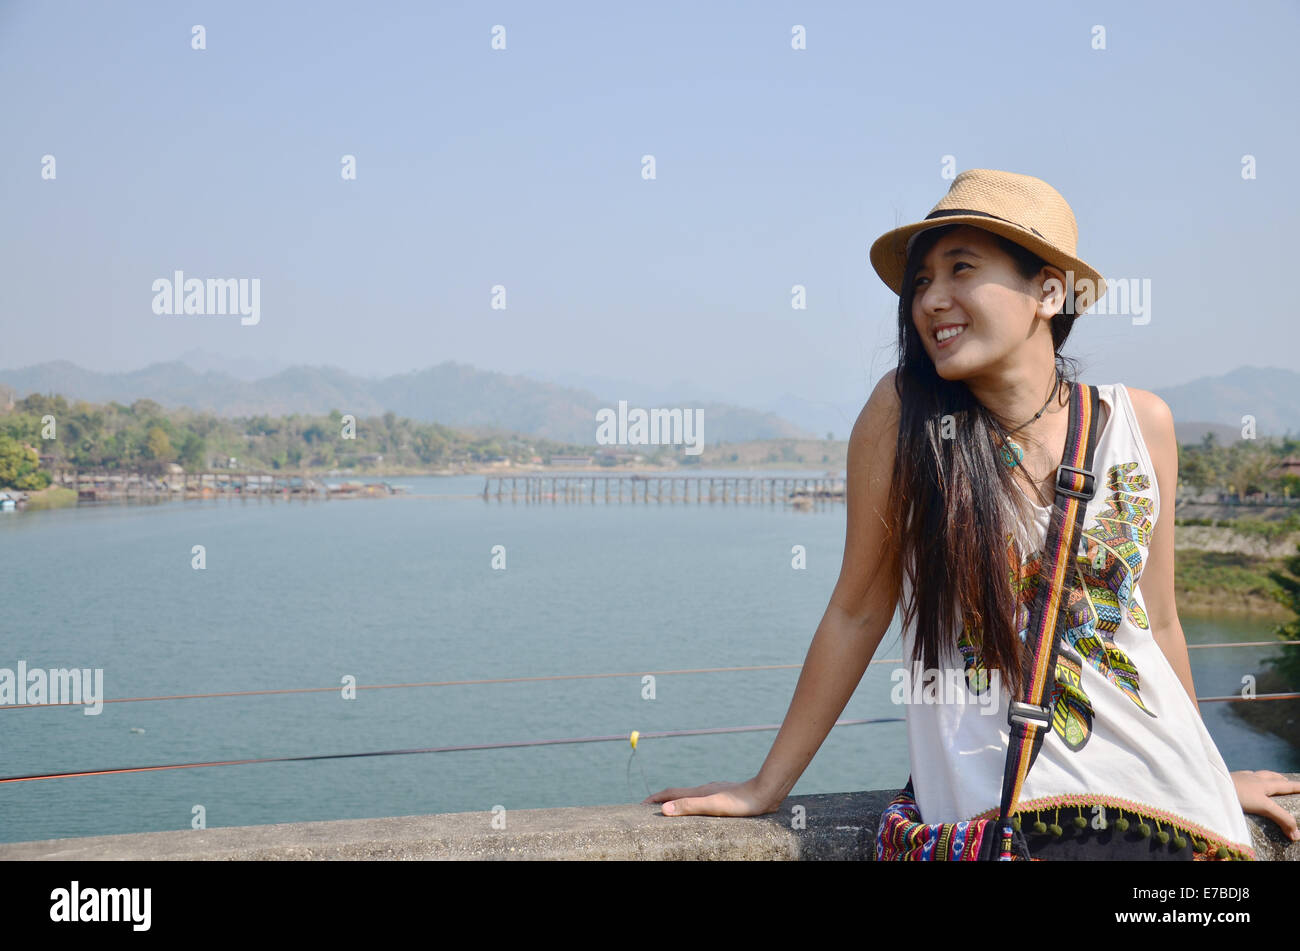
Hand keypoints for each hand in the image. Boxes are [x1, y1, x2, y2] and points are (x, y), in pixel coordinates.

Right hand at [642, 777, 776, 817]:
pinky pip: (702, 801)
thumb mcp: (712, 807)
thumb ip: (689, 807)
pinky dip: (693, 806)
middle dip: (663, 801)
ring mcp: (715, 793)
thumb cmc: (741, 802)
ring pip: (691, 797)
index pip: (670, 794)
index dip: (655, 799)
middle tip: (651, 810)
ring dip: (678, 803)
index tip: (640, 805)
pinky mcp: (725, 798)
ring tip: (672, 813)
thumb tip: (663, 809)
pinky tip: (701, 814)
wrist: (765, 792)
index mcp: (699, 792)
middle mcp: (705, 790)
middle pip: (678, 795)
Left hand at [1231, 770, 1299, 841]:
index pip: (1284, 785)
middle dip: (1281, 779)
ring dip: (1265, 776)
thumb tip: (1296, 835)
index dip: (1296, 787)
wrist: (1210, 786)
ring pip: (1256, 775)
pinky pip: (1241, 777)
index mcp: (1263, 784)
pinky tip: (1244, 779)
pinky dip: (1248, 777)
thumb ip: (1281, 819)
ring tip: (1269, 778)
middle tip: (1287, 781)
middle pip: (1271, 777)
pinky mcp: (1227, 780)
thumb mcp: (1263, 806)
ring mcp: (1239, 778)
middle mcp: (1252, 778)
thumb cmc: (1238, 794)